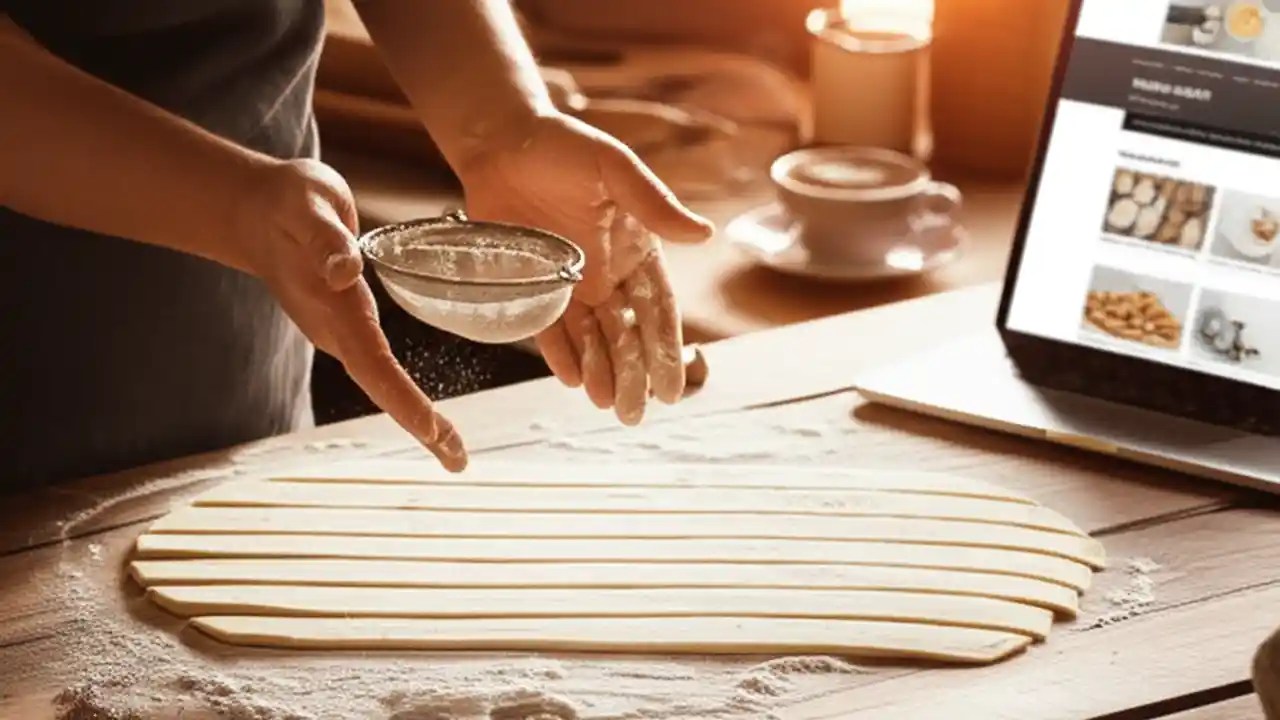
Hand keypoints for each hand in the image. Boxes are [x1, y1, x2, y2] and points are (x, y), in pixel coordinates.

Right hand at [234, 159, 467, 470]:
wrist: (257, 211)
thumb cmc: (287, 204)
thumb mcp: (308, 207)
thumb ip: (327, 239)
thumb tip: (344, 272)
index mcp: (335, 308)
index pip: (374, 362)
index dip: (402, 398)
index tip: (431, 430)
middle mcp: (338, 329)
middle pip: (382, 387)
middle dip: (419, 425)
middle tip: (458, 463)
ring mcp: (341, 331)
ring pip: (382, 383)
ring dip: (416, 418)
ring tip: (453, 452)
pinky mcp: (347, 324)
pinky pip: (380, 369)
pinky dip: (405, 397)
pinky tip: (428, 419)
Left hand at [454, 112, 713, 424]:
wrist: (501, 141)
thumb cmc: (563, 145)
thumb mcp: (613, 167)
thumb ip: (653, 202)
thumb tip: (704, 234)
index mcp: (636, 249)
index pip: (657, 308)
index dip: (666, 348)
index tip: (675, 387)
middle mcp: (608, 273)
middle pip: (627, 334)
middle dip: (634, 375)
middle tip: (636, 414)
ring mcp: (571, 284)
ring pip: (592, 339)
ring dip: (601, 373)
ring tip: (607, 406)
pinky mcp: (534, 286)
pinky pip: (550, 329)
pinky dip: (561, 355)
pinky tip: (571, 381)